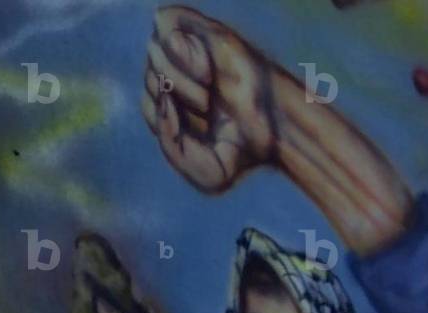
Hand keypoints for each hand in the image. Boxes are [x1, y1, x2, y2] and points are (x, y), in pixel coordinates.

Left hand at [142, 5, 275, 193]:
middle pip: (150, 77)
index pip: (150, 103)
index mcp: (175, 105)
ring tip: (208, 93)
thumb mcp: (205, 172)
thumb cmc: (241, 152)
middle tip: (208, 110)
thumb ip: (171, 147)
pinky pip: (167, 26)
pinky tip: (206, 73)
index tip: (197, 131)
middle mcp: (181, 74)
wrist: (277, 133)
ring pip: (155, 51)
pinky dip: (182, 53)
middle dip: (175, 100)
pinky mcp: (203, 29)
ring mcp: (191, 50)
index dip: (165, 120)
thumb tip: (163, 99)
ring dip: (179, 80)